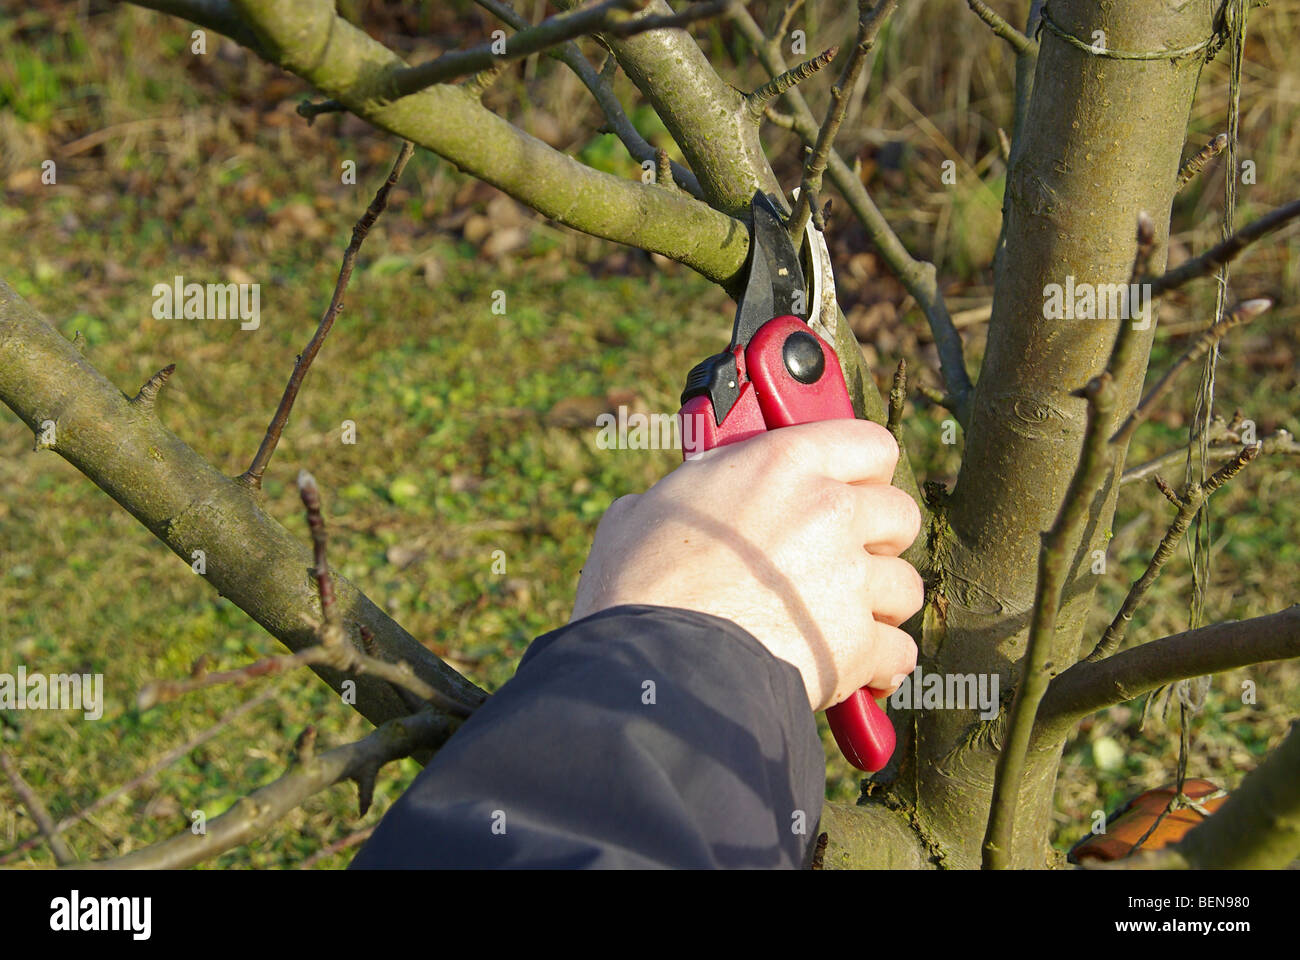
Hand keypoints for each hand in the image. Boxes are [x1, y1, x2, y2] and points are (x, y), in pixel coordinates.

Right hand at [570, 418, 922, 711]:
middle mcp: (828, 510)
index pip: (869, 443)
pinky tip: (858, 670)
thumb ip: (690, 495)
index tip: (854, 485)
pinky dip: (881, 665)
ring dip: (880, 605)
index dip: (865, 469)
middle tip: (846, 557)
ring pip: (905, 586)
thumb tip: (671, 507)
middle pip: (900, 514)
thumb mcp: (647, 510)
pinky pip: (900, 650)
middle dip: (879, 540)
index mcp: (782, 463)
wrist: (655, 664)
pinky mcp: (857, 643)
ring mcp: (849, 578)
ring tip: (843, 618)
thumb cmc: (638, 585)